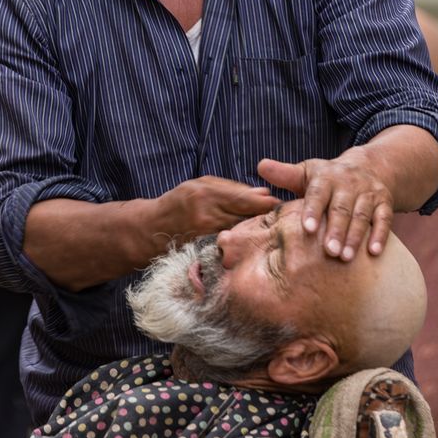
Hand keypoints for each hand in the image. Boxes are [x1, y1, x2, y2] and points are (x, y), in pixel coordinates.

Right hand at [155, 175, 281, 245]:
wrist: (152, 229)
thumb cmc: (179, 202)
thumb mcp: (201, 185)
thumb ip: (232, 189)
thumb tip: (264, 193)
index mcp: (206, 194)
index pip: (243, 199)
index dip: (264, 202)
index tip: (280, 204)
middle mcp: (206, 215)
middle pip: (245, 218)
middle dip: (264, 218)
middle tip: (285, 219)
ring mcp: (206, 236)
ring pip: (240, 234)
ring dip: (256, 233)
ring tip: (273, 232)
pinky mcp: (205, 252)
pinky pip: (231, 247)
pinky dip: (243, 245)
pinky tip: (253, 245)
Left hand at [257, 151, 393, 260]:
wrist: (367, 167)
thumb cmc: (327, 178)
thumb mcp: (306, 173)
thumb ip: (284, 175)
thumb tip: (260, 165)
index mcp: (326, 177)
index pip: (318, 194)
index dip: (313, 210)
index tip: (307, 229)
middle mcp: (348, 183)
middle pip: (341, 208)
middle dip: (336, 230)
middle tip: (329, 252)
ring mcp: (368, 193)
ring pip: (362, 215)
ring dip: (355, 236)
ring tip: (346, 258)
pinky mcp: (384, 202)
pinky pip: (384, 218)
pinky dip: (380, 235)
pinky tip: (374, 253)